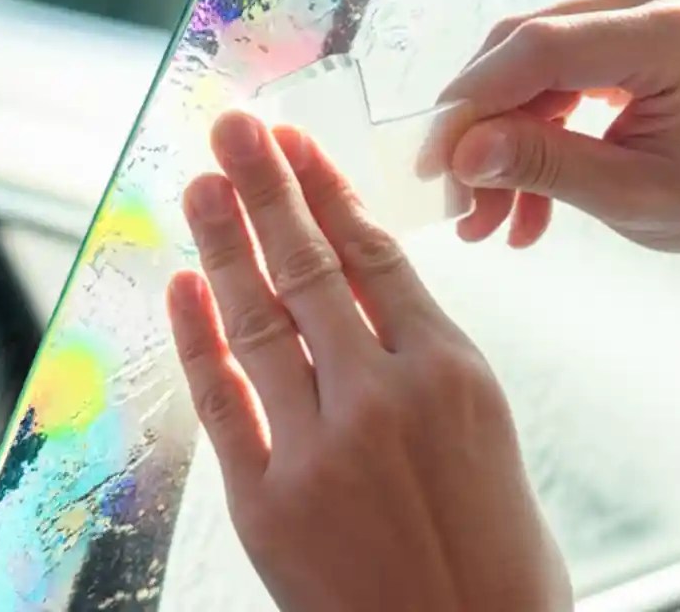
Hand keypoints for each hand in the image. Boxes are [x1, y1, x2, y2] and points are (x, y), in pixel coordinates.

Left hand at [167, 112, 570, 611]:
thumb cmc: (498, 555)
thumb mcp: (488, 435)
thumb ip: (426, 363)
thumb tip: (364, 297)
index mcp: (454, 371)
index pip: (374, 254)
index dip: (325, 190)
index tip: (294, 143)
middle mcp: (386, 396)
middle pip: (310, 265)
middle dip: (265, 185)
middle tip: (231, 125)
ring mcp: (322, 448)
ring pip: (259, 318)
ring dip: (223, 242)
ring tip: (201, 182)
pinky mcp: (268, 504)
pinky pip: (223, 400)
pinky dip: (196, 338)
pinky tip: (182, 283)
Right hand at [436, 0, 679, 251]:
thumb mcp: (630, 197)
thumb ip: (546, 168)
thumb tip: (462, 157)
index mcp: (673, 33)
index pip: (541, 50)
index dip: (473, 103)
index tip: (432, 165)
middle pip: (522, 51)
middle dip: (478, 131)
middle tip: (457, 204)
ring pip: (521, 65)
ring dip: (496, 142)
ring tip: (486, 219)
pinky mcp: (610, 18)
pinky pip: (539, 71)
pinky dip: (521, 132)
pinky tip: (517, 199)